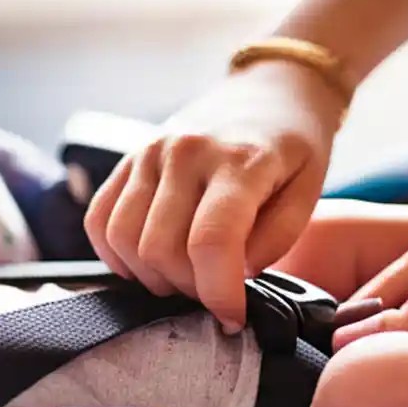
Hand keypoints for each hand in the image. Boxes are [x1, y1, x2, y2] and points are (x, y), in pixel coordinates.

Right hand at [84, 60, 344, 332]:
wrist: (271, 89)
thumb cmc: (295, 146)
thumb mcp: (309, 191)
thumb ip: (275, 240)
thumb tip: (233, 276)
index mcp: (240, 160)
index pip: (211, 242)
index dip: (218, 294)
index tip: (233, 317)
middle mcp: (185, 151)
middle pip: (161, 249)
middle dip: (188, 288)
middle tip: (214, 290)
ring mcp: (149, 151)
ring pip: (124, 240)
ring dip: (152, 276)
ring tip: (185, 275)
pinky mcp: (127, 158)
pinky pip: (99, 220)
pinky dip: (116, 254)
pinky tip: (149, 262)